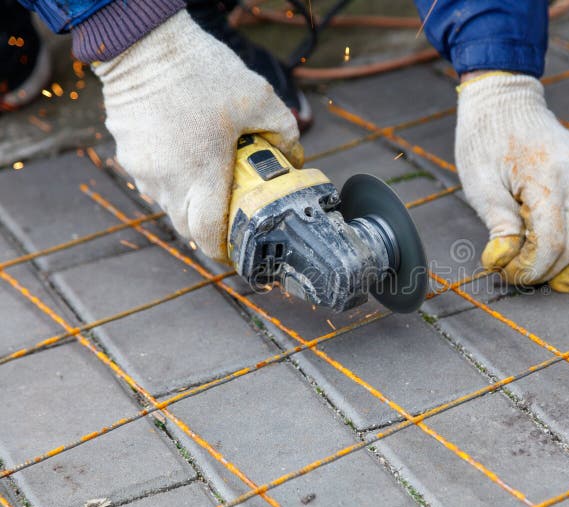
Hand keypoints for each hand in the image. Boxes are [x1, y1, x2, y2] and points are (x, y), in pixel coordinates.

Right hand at [93, 10, 302, 260]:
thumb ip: (284, 134)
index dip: (222, 252)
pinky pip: (149, 180)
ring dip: (187, 202)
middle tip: (227, 219)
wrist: (144, 43)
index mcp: (202, 172)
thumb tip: (295, 159)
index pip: (207, 234)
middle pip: (185, 227)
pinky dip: (169, 178)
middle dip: (207, 230)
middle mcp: (167, 179)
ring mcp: (142, 168)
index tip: (235, 254)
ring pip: (165, 204)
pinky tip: (184, 154)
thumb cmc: (202, 70)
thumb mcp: (260, 99)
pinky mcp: (126, 153)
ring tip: (208, 181)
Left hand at [455, 72, 568, 291]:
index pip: (551, 241)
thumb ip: (498, 223)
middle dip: (551, 271)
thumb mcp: (479, 181)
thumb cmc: (485, 139)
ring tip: (564, 284)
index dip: (530, 267)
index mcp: (548, 176)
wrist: (504, 99)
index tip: (506, 272)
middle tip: (524, 278)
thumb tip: (504, 261)